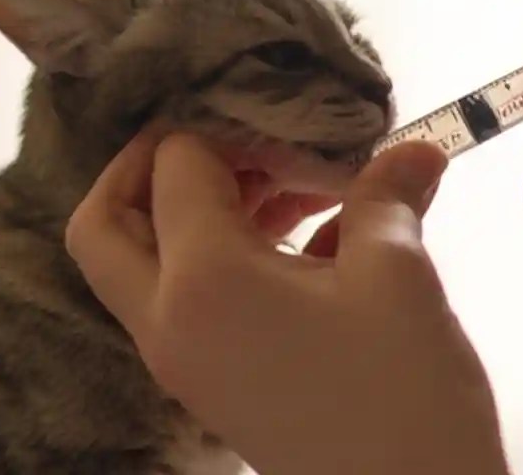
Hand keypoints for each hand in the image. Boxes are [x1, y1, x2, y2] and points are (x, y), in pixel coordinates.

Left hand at [65, 131, 509, 474]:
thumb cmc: (402, 397)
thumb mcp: (397, 277)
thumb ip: (386, 194)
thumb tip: (414, 146)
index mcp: (198, 281)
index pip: (172, 163)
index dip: (231, 126)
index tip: (298, 124)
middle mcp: (168, 319)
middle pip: (108, 219)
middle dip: (161, 165)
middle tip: (243, 142)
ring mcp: (185, 357)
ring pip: (147, 260)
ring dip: (205, 209)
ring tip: (299, 186)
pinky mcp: (215, 381)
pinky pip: (192, 298)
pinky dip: (233, 255)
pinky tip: (321, 239)